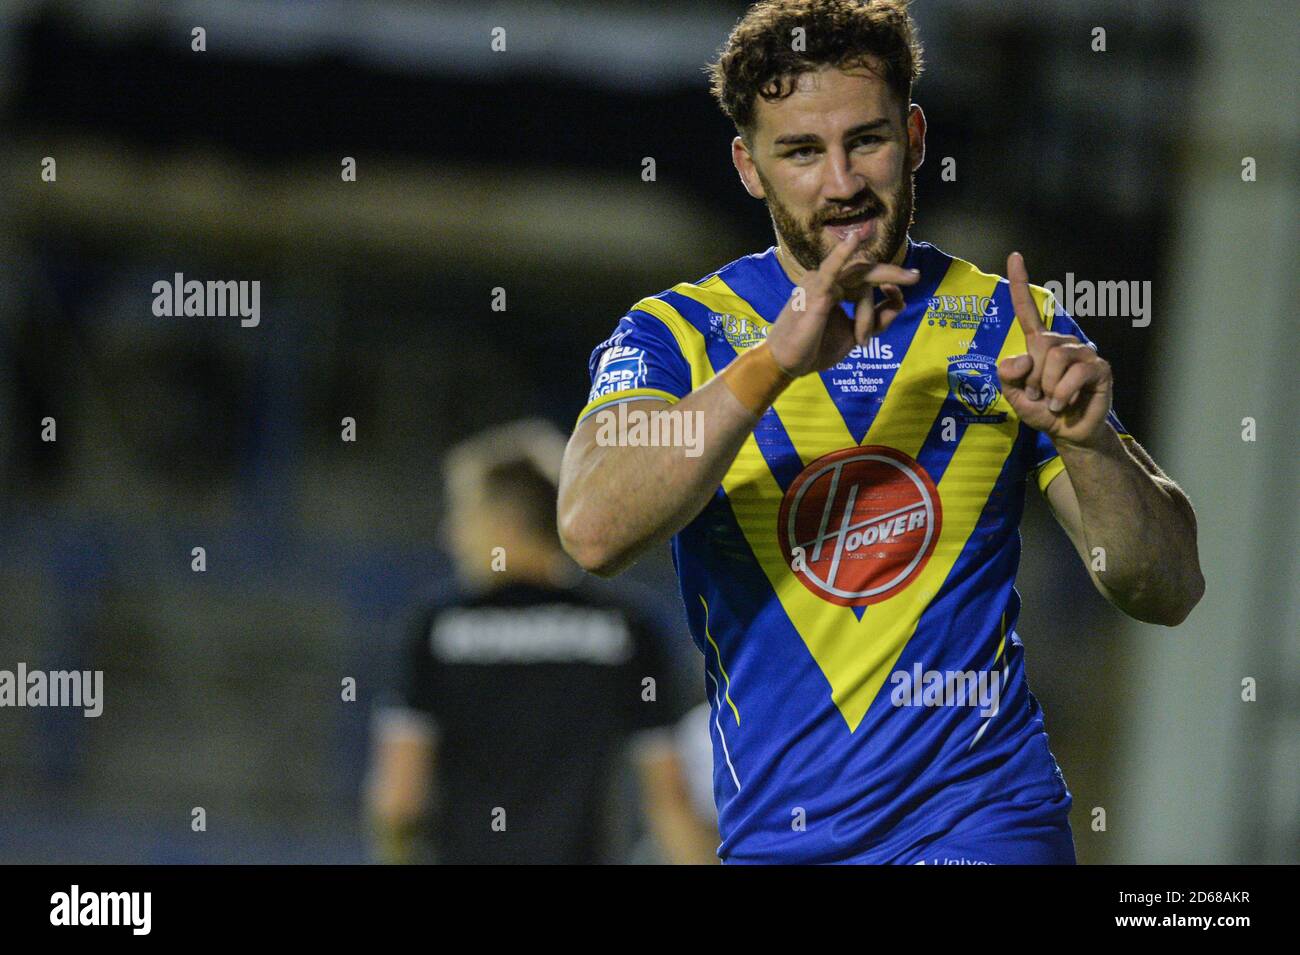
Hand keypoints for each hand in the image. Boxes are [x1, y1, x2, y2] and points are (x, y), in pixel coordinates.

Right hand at [765, 228, 919, 377]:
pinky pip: (832, 269)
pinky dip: (843, 254)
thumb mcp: (855, 334)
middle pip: (865, 271)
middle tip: (915, 277)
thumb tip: (901, 302)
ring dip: (864, 313)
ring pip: (857, 283)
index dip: (889, 287)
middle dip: (892, 275)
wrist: (788, 364)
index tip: (899, 299)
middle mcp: (828, 279)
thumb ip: (878, 318)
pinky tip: (855, 239)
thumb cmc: (815, 348)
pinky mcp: (815, 290)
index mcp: (837, 287)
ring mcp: (820, 282)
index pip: (868, 278)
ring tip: (863, 336)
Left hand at [997, 252, 1113, 447]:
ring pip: (1055, 360)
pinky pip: (1074, 375)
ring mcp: (1083, 353)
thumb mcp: (1014, 395)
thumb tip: (1020, 359)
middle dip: (1032, 379)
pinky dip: (1063, 394)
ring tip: (1054, 400)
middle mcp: (1061, 342)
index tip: (1014, 255)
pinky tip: (1065, 404)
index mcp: (1038, 344)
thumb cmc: (1042, 410)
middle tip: (1039, 396)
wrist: (1068, 433)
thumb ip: (1008, 376)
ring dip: (1047, 389)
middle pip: (1039, 347)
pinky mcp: (1099, 368)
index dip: (1019, 283)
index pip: (1027, 310)